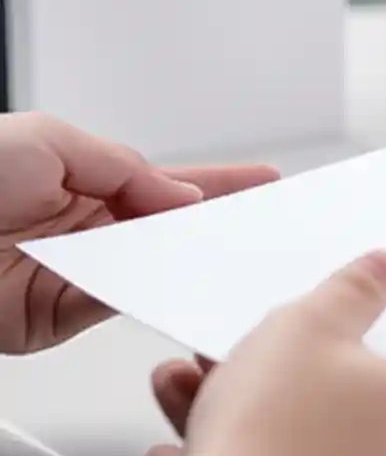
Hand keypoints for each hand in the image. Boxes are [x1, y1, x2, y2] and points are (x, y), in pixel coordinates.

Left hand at [0, 112, 278, 353]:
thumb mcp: (49, 140)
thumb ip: (125, 167)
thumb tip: (177, 194)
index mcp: (76, 177)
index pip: (162, 182)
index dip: (213, 183)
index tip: (259, 184)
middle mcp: (79, 226)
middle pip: (165, 228)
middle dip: (214, 223)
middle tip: (266, 221)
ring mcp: (71, 271)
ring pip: (150, 268)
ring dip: (186, 258)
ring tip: (230, 246)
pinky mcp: (58, 316)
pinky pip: (119, 303)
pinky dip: (149, 293)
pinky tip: (177, 278)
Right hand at [147, 251, 385, 455]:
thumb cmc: (279, 448)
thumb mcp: (308, 331)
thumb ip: (351, 293)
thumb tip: (376, 273)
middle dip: (362, 371)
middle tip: (329, 339)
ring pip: (345, 445)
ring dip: (289, 409)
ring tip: (225, 377)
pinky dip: (258, 454)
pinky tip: (196, 431)